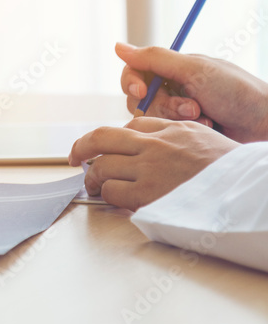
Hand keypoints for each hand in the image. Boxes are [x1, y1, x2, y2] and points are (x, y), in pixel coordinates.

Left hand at [68, 118, 238, 209]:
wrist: (249, 189)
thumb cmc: (234, 171)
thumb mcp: (208, 140)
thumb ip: (182, 139)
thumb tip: (164, 148)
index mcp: (173, 129)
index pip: (132, 125)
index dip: (116, 138)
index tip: (108, 147)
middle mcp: (156, 144)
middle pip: (102, 137)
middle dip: (81, 146)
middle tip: (75, 157)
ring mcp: (150, 167)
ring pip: (102, 166)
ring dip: (92, 178)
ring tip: (92, 186)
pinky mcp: (147, 192)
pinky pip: (112, 190)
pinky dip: (107, 195)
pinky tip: (110, 198)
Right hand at [117, 42, 267, 142]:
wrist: (265, 123)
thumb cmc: (237, 93)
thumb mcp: (194, 70)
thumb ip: (155, 58)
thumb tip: (118, 46)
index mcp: (173, 69)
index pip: (134, 71)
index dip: (131, 82)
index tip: (141, 91)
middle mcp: (172, 88)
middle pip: (139, 99)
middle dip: (164, 106)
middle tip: (192, 108)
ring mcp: (177, 111)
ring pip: (150, 119)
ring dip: (176, 119)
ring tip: (204, 119)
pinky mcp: (182, 131)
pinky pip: (163, 134)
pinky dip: (183, 131)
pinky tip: (206, 129)